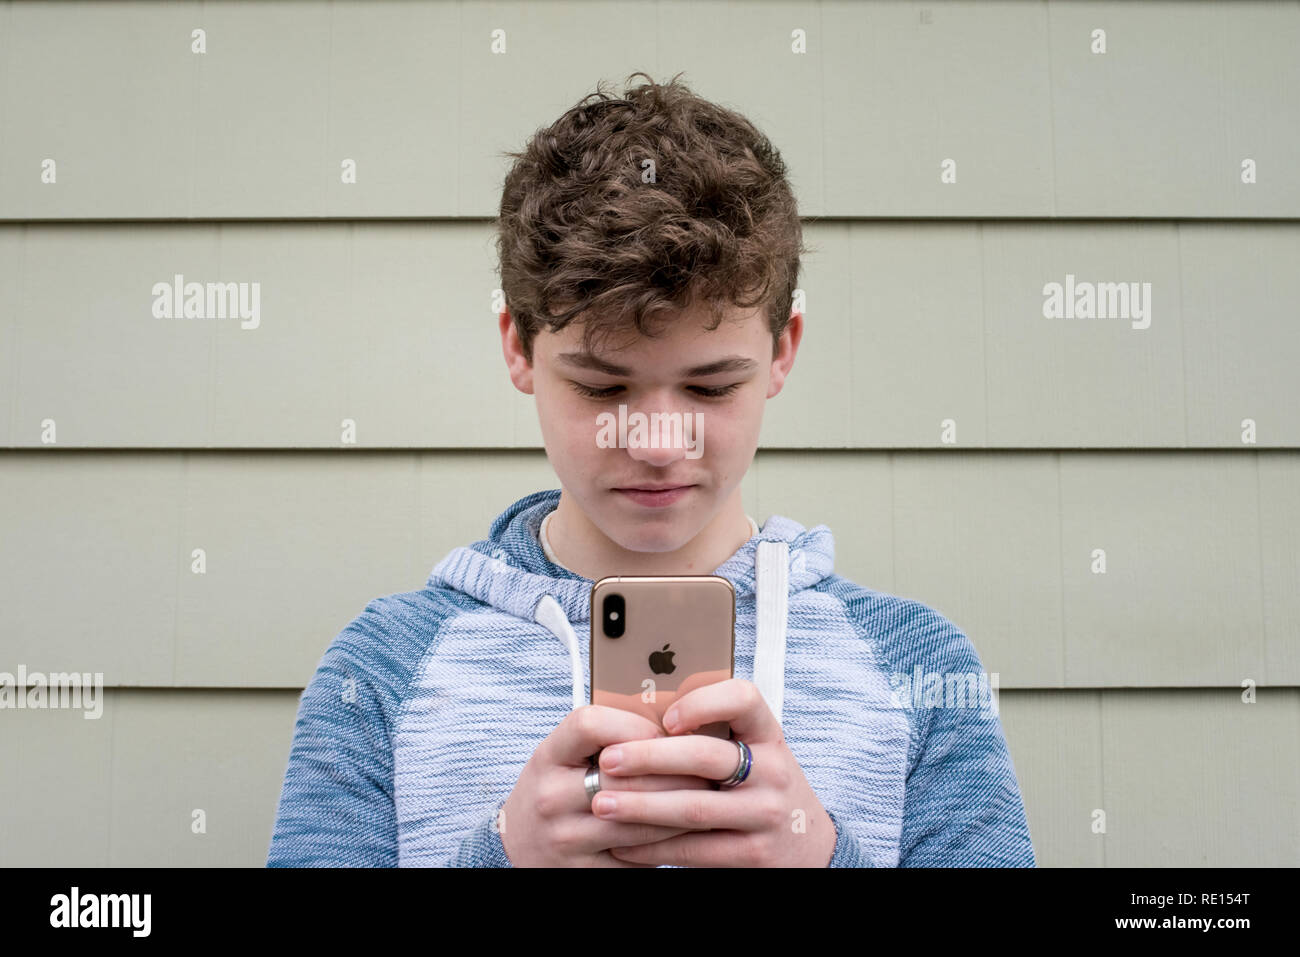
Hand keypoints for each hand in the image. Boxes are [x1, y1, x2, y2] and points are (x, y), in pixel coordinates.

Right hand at [497, 704, 716, 866]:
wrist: (518, 846)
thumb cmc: (555, 789)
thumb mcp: (564, 756)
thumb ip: (605, 739)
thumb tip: (672, 722)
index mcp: (548, 757)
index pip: (589, 724)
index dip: (634, 726)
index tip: (664, 733)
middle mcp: (550, 798)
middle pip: (626, 778)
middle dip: (678, 771)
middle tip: (712, 765)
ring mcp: (566, 839)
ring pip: (640, 822)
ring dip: (683, 810)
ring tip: (710, 797)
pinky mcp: (585, 873)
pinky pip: (639, 857)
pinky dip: (669, 842)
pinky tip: (688, 830)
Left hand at [592, 679, 837, 866]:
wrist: (806, 844)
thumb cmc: (761, 785)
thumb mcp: (752, 751)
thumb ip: (714, 734)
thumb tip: (640, 714)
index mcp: (768, 734)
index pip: (743, 699)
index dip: (701, 703)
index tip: (663, 717)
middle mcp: (773, 771)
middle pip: (706, 756)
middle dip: (648, 757)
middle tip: (607, 759)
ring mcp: (765, 814)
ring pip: (693, 807)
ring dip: (640, 806)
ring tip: (601, 803)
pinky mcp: (753, 854)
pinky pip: (694, 850)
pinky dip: (652, 848)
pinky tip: (622, 843)